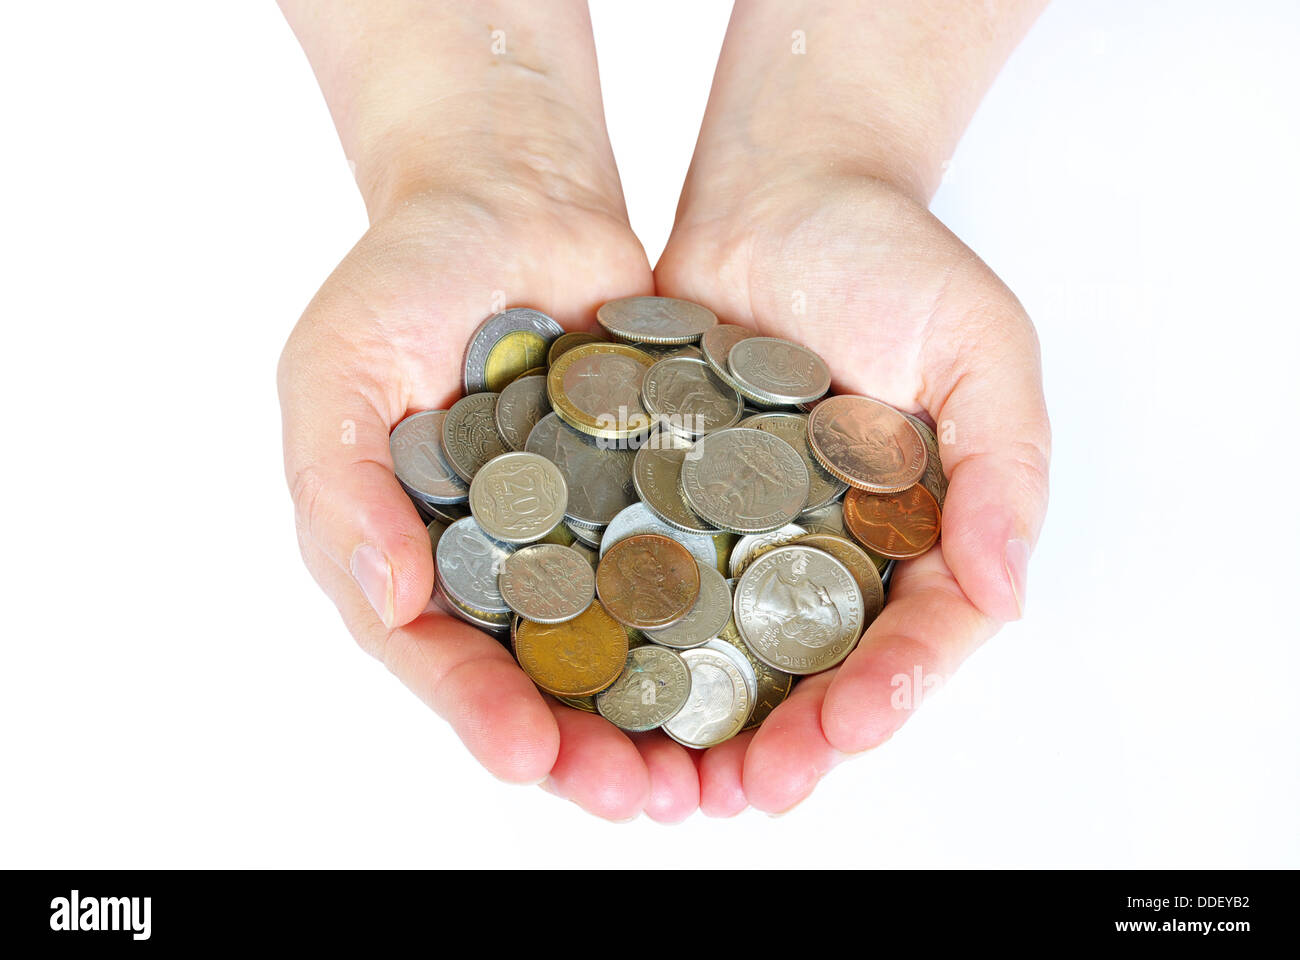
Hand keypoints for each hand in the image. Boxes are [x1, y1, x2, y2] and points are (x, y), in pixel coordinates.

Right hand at [278, 161, 732, 820]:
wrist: (515, 196)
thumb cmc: (404, 277)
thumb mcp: (337, 370)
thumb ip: (341, 487)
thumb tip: (385, 601)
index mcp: (414, 555)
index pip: (439, 660)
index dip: (479, 715)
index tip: (530, 759)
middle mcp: (506, 565)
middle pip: (545, 682)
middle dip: (590, 751)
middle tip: (645, 802)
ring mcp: (588, 535)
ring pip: (633, 650)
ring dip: (672, 719)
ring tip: (719, 779)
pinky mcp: (664, 495)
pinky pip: (699, 566)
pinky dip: (732, 621)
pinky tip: (777, 669)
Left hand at [655, 171, 1050, 813]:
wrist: (777, 190)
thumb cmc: (894, 258)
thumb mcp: (980, 346)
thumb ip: (1005, 466)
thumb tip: (1006, 592)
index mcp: (916, 536)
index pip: (914, 637)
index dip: (887, 692)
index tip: (848, 730)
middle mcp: (825, 552)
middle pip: (811, 671)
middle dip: (786, 739)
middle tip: (746, 793)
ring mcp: (740, 534)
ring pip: (722, 650)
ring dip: (695, 721)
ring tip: (665, 779)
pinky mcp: (662, 502)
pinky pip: (642, 579)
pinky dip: (622, 635)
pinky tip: (590, 683)